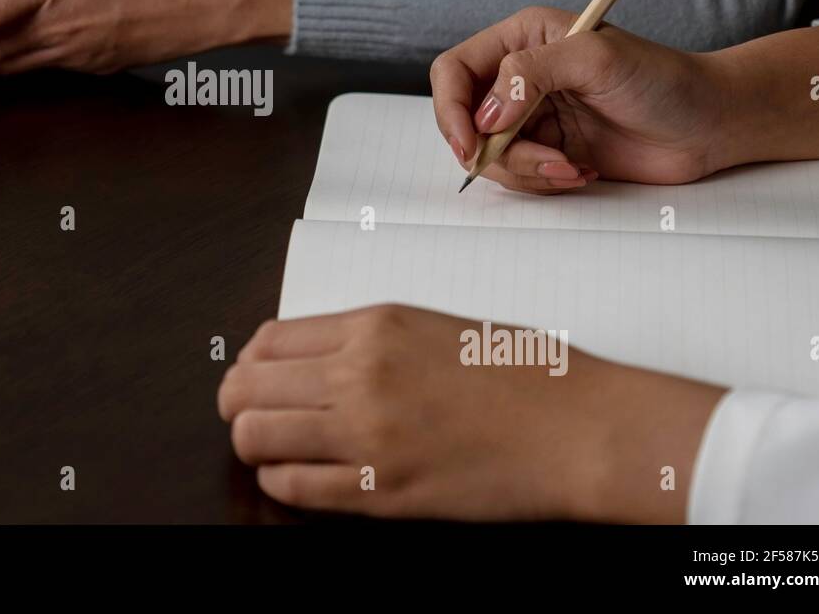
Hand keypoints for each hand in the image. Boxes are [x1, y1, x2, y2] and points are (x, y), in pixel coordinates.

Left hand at [218, 305, 723, 521]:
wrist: (580, 428)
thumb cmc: (524, 375)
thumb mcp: (434, 328)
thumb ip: (367, 340)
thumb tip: (309, 359)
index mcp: (374, 325)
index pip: (268, 341)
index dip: (249, 364)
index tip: (255, 378)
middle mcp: (360, 373)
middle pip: (247, 387)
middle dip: (238, 404)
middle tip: (251, 416)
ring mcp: (368, 434)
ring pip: (255, 437)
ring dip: (253, 444)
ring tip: (274, 449)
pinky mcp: (382, 492)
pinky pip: (292, 488)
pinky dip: (281, 483)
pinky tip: (299, 478)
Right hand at [430, 6, 728, 192]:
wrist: (710, 124)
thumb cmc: (664, 79)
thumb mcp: (595, 58)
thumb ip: (531, 74)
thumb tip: (486, 116)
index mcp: (522, 39)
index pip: (454, 71)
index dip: (450, 109)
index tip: (471, 143)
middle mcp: (519, 77)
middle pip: (464, 121)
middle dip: (496, 150)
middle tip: (543, 159)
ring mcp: (532, 117)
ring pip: (490, 155)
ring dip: (526, 170)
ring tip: (573, 166)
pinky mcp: (549, 150)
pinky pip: (518, 175)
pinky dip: (543, 181)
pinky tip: (582, 170)